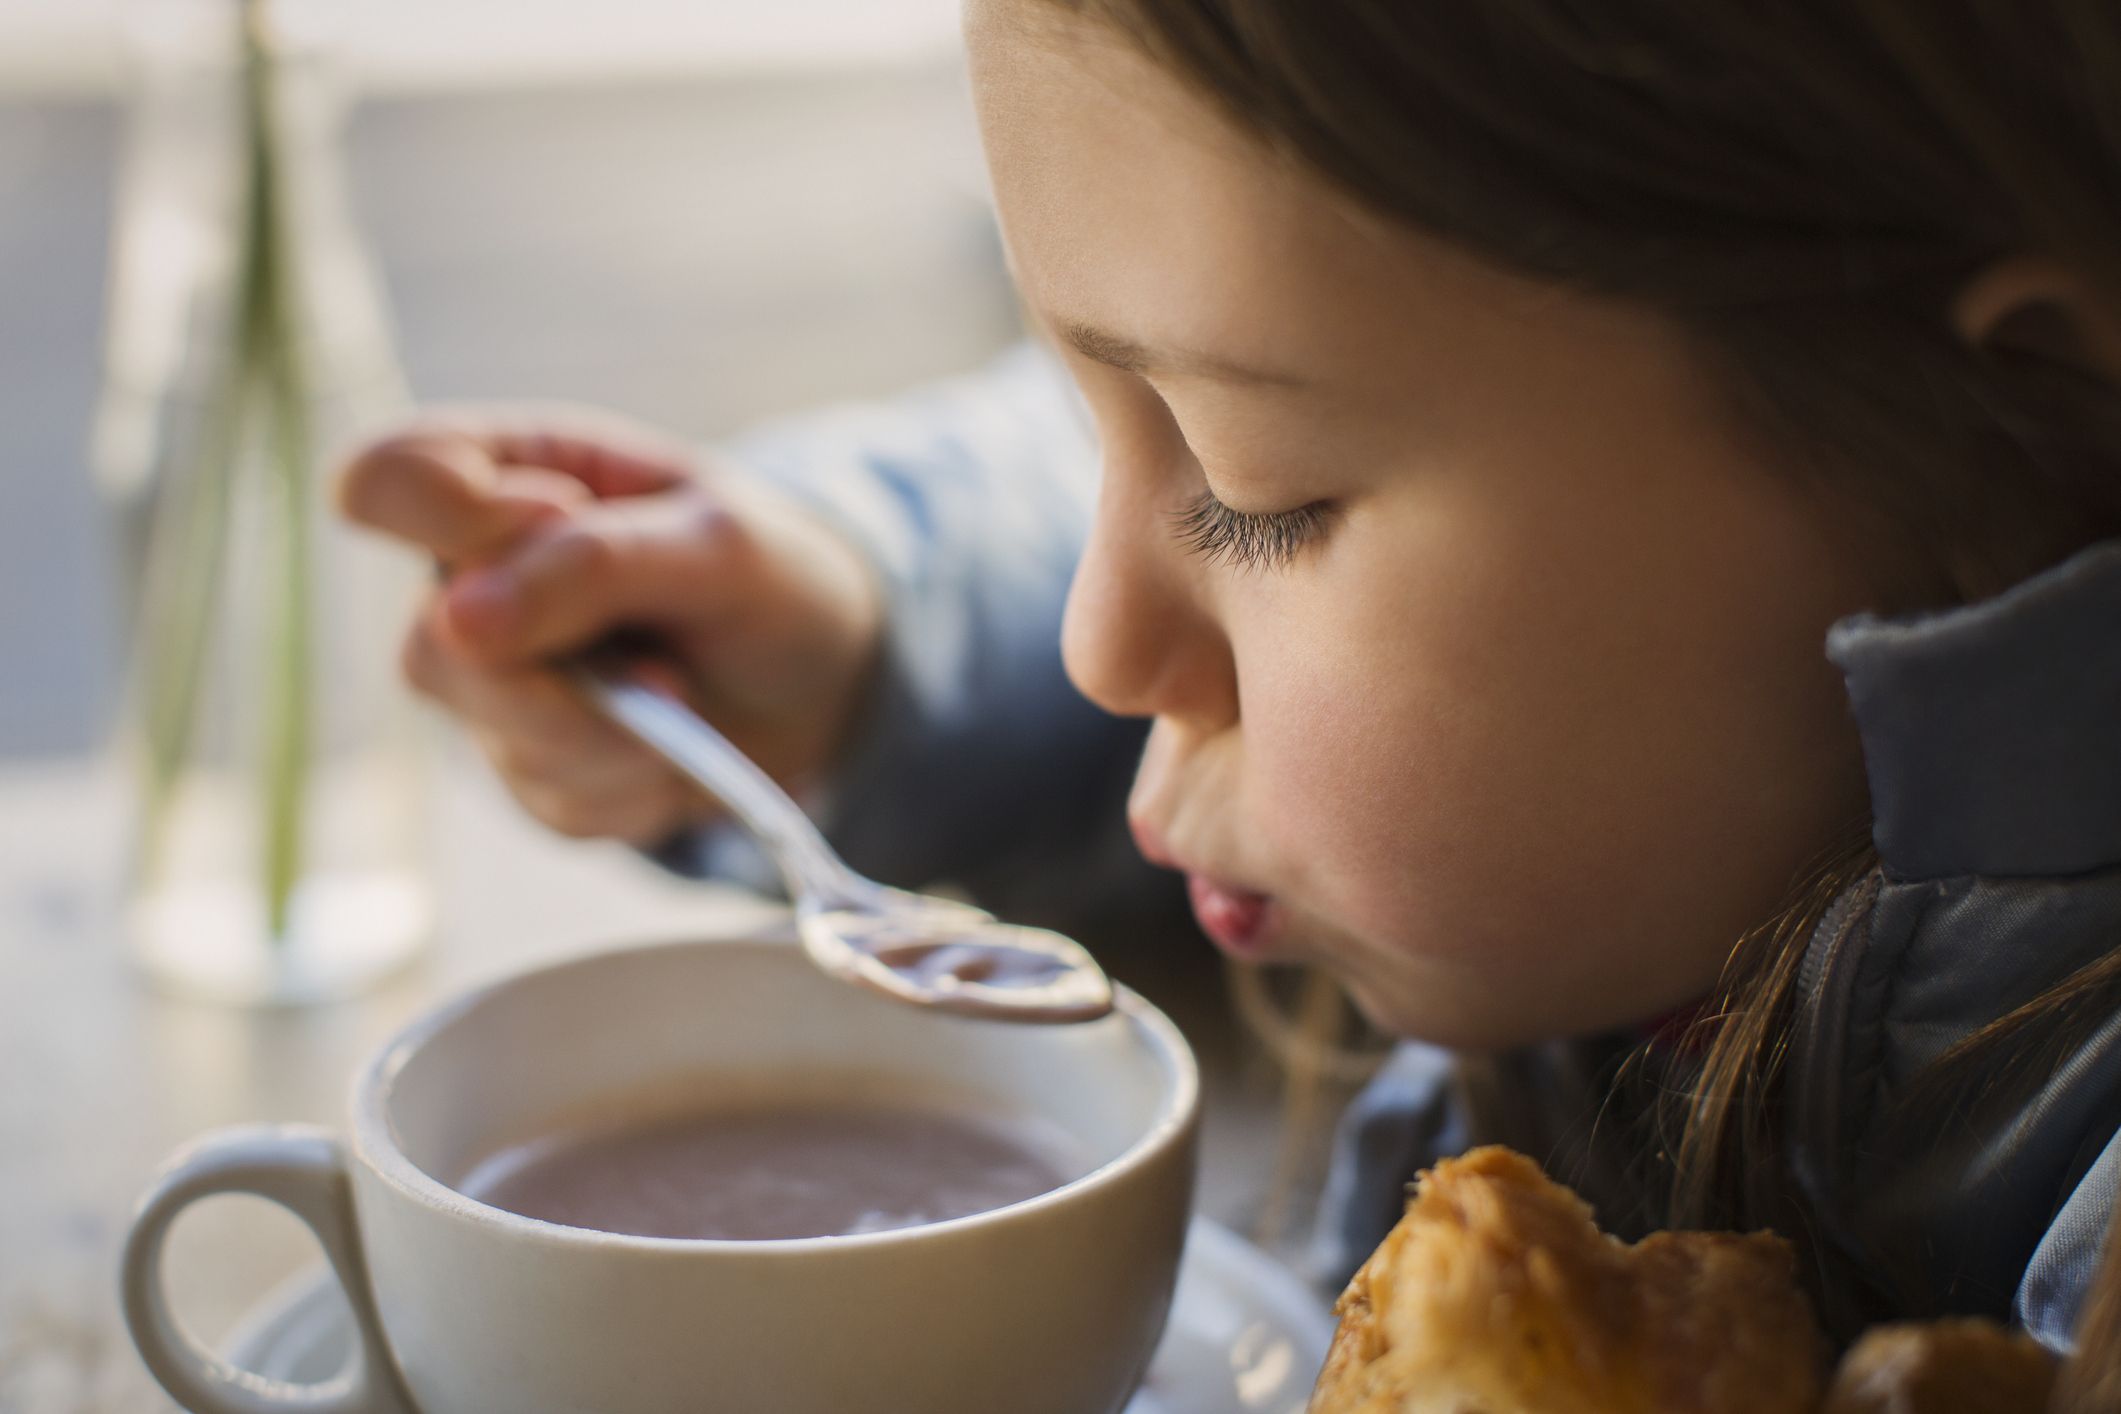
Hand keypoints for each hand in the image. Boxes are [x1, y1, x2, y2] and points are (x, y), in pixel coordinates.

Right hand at [336, 407, 882, 845]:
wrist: (826, 675)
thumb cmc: (768, 573)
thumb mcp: (717, 542)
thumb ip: (594, 563)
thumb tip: (458, 621)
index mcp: (505, 474)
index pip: (383, 483)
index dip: (450, 516)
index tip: (558, 518)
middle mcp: (474, 577)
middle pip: (431, 645)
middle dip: (561, 676)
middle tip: (665, 669)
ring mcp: (494, 680)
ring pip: (494, 735)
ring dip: (616, 736)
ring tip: (684, 700)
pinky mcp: (532, 766)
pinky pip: (552, 803)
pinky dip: (635, 786)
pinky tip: (676, 750)